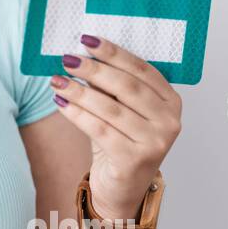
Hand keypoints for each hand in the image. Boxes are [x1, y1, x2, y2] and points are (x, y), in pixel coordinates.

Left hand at [49, 34, 181, 219]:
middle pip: (127, 87)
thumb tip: (82, 55)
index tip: (88, 40)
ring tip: (56, 80)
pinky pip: (99, 130)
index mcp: (171, 101)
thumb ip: (112, 86)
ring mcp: (155, 143)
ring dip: (79, 91)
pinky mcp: (134, 160)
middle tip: (68, 58)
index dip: (114, 53)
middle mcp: (169, 122)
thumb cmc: (120, 141)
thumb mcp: (122, 110)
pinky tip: (60, 103)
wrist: (121, 188)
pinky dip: (77, 114)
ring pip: (110, 108)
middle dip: (94, 70)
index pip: (142, 70)